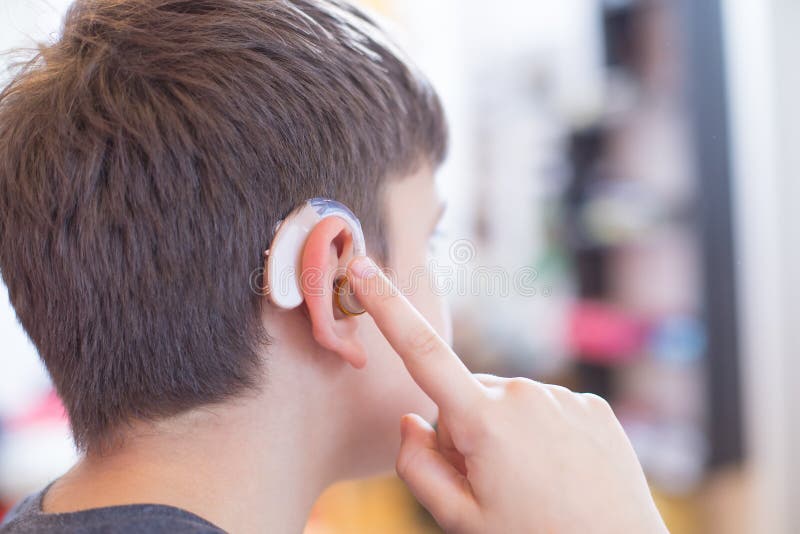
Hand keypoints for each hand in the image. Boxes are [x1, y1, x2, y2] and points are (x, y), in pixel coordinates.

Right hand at [346, 256, 668, 533]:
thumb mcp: (460, 519)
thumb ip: (417, 466)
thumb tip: (411, 420)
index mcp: (484, 422)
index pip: (422, 353)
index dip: (387, 307)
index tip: (364, 267)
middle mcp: (523, 394)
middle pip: (468, 399)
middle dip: (468, 432)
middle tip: (494, 483)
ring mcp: (562, 397)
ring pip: (509, 404)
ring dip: (508, 434)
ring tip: (533, 482)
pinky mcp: (592, 404)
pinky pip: (547, 409)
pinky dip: (545, 434)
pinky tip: (562, 471)